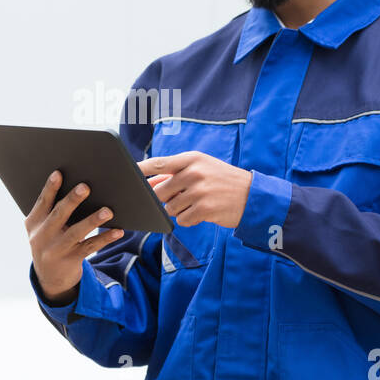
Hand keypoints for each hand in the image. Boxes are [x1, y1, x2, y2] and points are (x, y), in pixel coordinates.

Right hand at [25, 171, 124, 305]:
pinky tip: (118, 231)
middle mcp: (42, 236)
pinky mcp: (70, 260)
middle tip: (85, 187)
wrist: (50, 278)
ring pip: (76, 232)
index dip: (50, 188)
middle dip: (72, 200)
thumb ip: (53, 211)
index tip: (58, 173)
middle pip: (59, 215)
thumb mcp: (43, 228)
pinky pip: (90, 247)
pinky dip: (105, 238)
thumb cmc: (51, 241)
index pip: (42, 202)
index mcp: (33, 223)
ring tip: (107, 211)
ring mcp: (56, 250)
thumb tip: (80, 188)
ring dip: (92, 220)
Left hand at [137, 151, 252, 228]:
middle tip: (182, 197)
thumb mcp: (202, 169)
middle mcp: (194, 172)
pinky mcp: (204, 209)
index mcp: (192, 158)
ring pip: (170, 208)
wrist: (252, 195)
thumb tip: (149, 183)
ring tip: (197, 203)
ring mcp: (199, 191)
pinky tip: (203, 212)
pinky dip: (189, 219)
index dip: (140, 170)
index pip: (159, 163)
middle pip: (159, 192)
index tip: (127, 173)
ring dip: (179, 210)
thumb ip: (175, 174)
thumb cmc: (222, 180)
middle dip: (165, 199)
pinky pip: (182, 220)